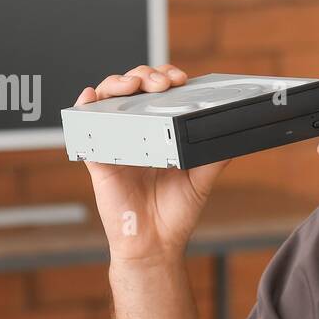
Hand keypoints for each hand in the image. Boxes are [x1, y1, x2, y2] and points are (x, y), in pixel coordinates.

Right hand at [77, 65, 226, 264]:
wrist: (156, 243)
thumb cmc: (175, 213)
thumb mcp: (202, 178)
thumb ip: (216, 154)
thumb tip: (236, 133)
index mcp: (159, 132)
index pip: (157, 93)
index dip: (165, 77)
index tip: (180, 78)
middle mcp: (135, 132)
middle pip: (132, 87)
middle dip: (146, 74)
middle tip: (162, 83)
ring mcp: (114, 141)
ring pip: (108, 98)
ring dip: (119, 82)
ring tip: (134, 84)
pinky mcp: (97, 157)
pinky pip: (83, 126)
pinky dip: (84, 106)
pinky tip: (91, 96)